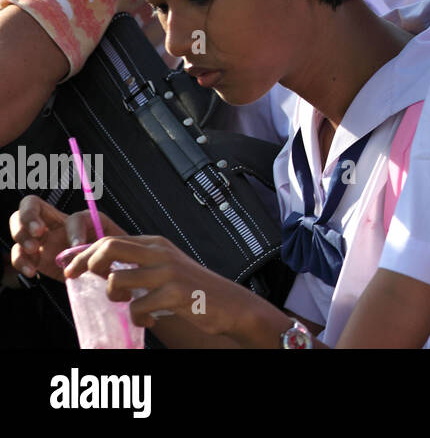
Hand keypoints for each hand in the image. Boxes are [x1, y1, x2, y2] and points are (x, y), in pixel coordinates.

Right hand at [9, 196, 123, 281]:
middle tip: (38, 234)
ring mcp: (42, 241)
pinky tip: (31, 271)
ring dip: (22, 237)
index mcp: (79, 221)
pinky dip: (20, 262)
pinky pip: (18, 255)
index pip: (72, 217)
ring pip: (18, 227)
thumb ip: (102, 240)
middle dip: (29, 216)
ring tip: (32, 250)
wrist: (102, 275)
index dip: (74, 230)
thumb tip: (84, 247)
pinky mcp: (35, 259)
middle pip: (30, 205)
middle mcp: (56, 226)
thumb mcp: (113, 243)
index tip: (78, 245)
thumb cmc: (110, 255)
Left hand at [60, 234, 256, 337]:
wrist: (229, 304)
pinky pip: (137, 308)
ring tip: (128, 304)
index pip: (110, 239)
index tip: (71, 269)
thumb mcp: (167, 267)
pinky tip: (149, 320)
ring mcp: (167, 273)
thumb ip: (140, 263)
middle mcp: (160, 253)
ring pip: (117, 280)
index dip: (83, 253)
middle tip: (80, 281)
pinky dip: (138, 318)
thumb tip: (102, 267)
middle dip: (86, 265)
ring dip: (114, 298)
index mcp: (157, 244)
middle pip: (109, 248)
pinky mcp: (173, 294)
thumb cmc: (194, 288)